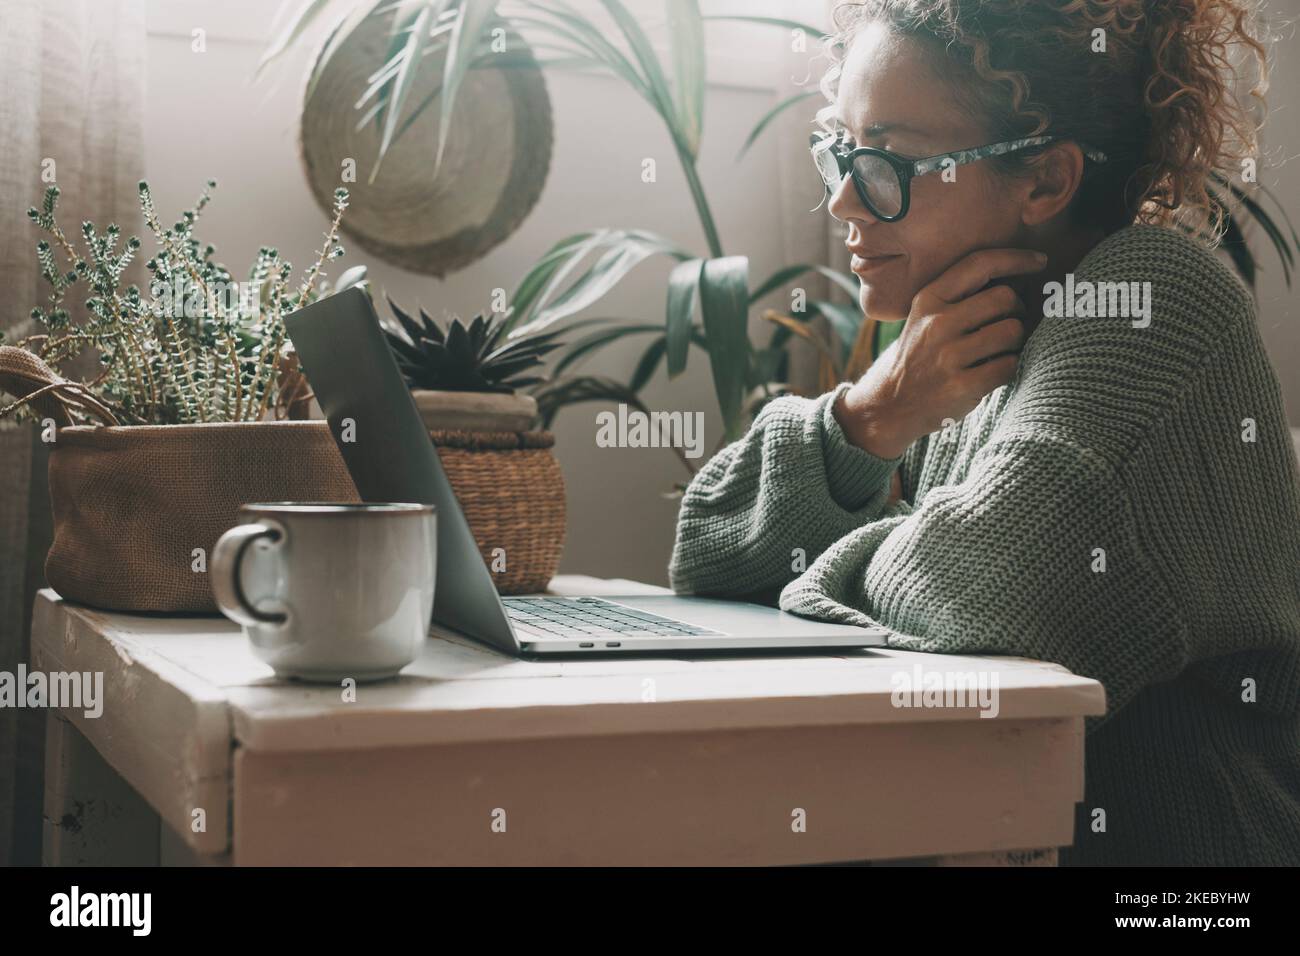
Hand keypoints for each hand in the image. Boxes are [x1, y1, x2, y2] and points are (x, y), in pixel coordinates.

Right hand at [834, 248, 1043, 458]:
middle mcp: (937, 323)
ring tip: (1001, 350)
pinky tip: (995, 371)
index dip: (1017, 258)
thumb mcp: (925, 316)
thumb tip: (1018, 277)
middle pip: (1005, 298)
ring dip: (1016, 342)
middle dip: (1017, 311)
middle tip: (1010, 324)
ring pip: (1012, 331)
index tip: (1039, 260)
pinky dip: (1009, 368)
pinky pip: (1009, 366)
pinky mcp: (961, 385)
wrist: (891, 404)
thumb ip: (961, 295)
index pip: (980, 264)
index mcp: (929, 299)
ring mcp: (948, 356)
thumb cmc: (921, 355)